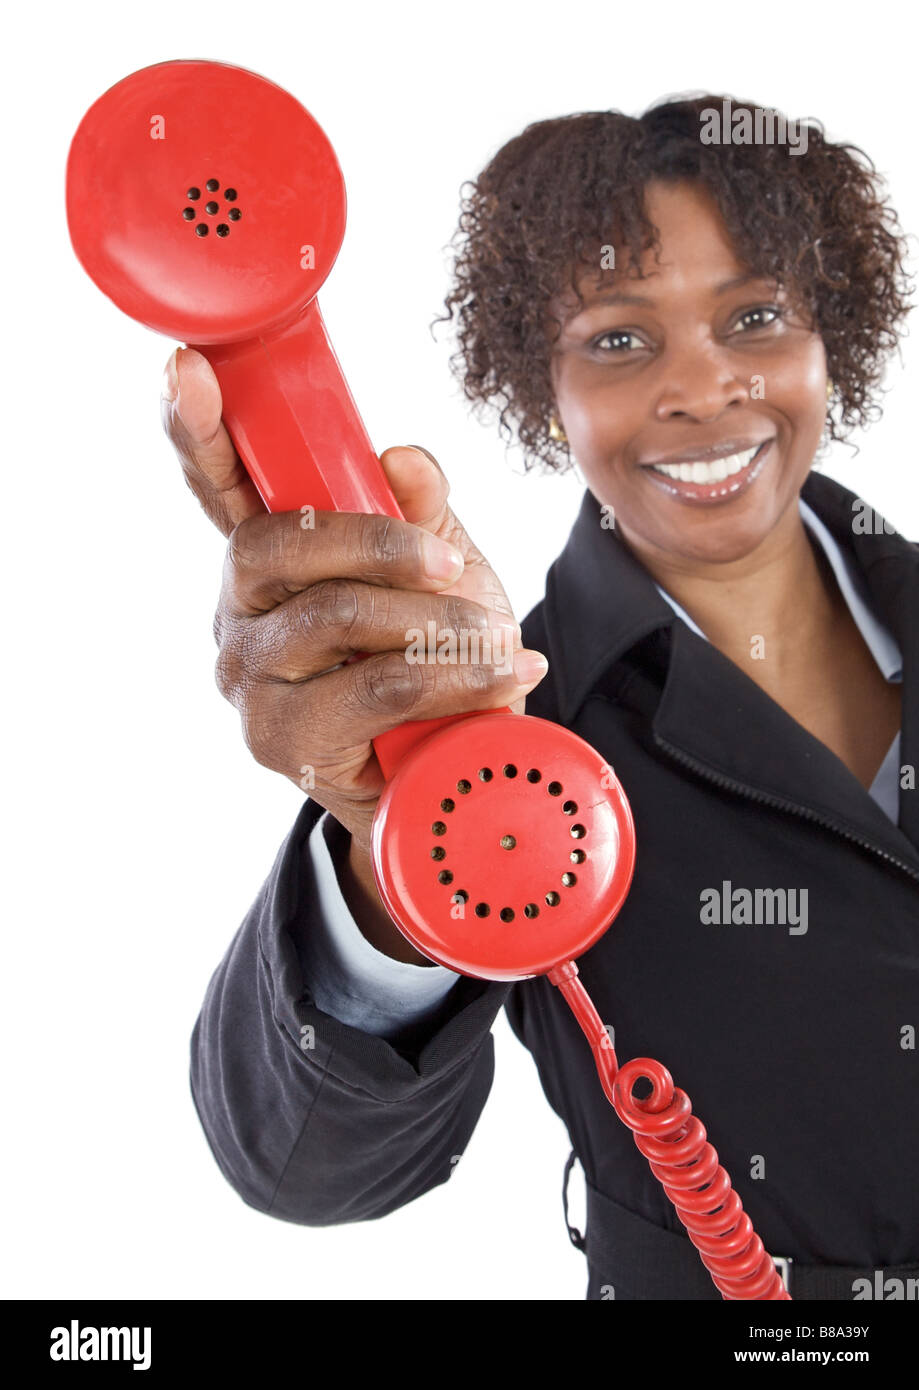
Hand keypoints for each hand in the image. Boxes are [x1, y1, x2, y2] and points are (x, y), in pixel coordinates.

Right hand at [161, 348, 548, 957]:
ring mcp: (251, 681)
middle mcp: (240, 615)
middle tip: (447, 561)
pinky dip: (452, 675)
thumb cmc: (437, 652)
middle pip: (271, 546)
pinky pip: (372, 688)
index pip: (220, 487)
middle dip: (371, 543)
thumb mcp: (444, 567)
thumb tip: (401, 459)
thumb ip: (422, 510)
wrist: (458, 762)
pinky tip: (499, 673)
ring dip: (430, 619)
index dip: (199, 430)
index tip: (189, 367)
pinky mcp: (282, 740)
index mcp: (268, 560)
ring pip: (330, 617)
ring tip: (495, 634)